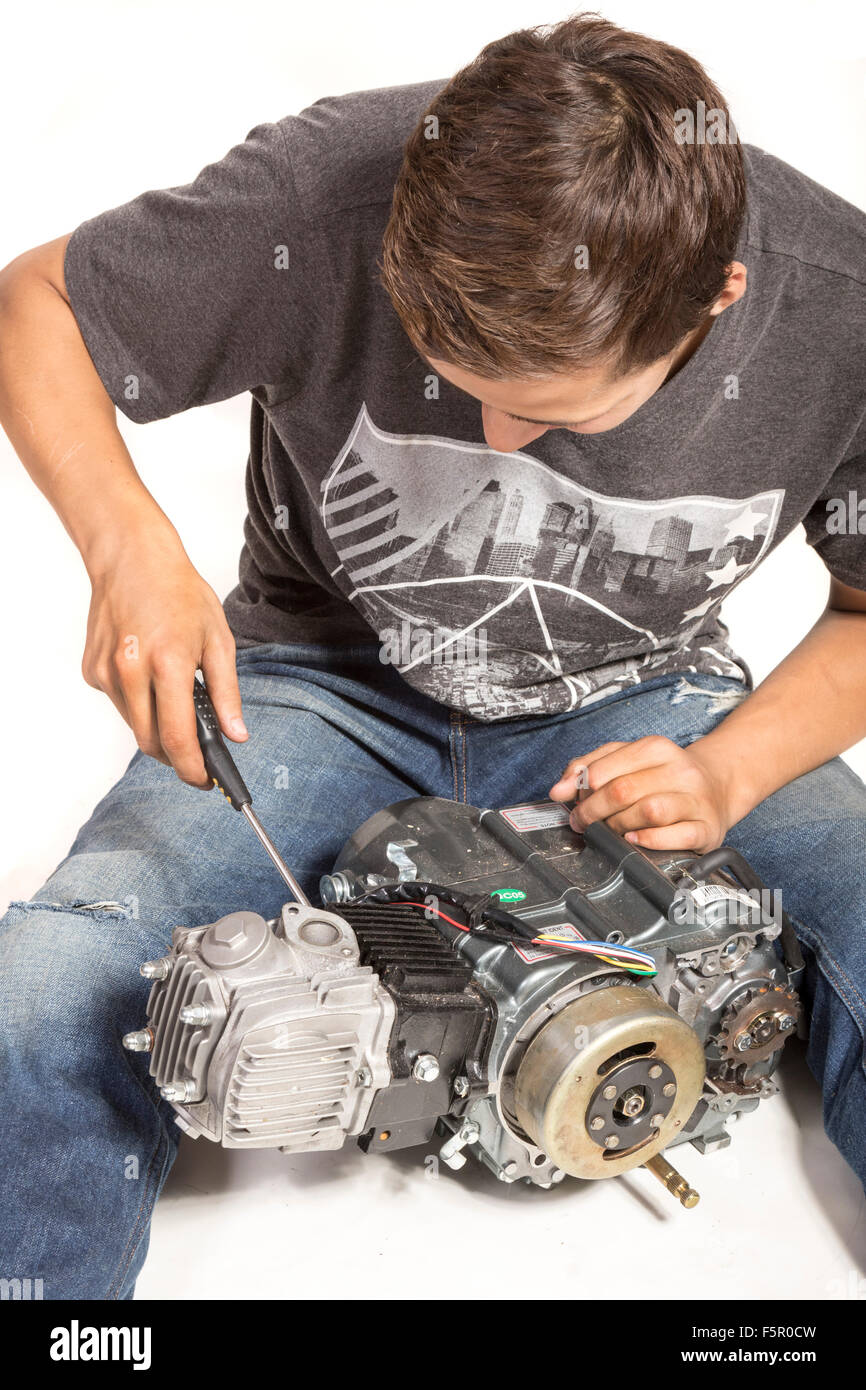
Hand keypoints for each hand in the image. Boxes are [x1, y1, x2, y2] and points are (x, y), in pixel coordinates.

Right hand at [81, 528, 245, 786]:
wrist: (131, 559)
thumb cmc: (179, 593)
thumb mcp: (218, 640)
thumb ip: (227, 693)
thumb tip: (236, 735)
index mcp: (168, 663)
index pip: (179, 738)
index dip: (194, 769)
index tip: (206, 781)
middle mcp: (131, 671)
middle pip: (151, 743)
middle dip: (176, 757)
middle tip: (198, 755)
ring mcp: (107, 672)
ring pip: (134, 726)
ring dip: (156, 727)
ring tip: (175, 698)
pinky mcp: (92, 671)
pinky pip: (120, 704)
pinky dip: (138, 703)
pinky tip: (149, 675)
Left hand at [548, 735, 740, 851]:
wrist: (718, 786)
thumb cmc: (665, 777)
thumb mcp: (628, 760)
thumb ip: (590, 767)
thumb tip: (558, 790)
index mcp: (657, 748)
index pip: (606, 768)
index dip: (581, 790)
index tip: (573, 803)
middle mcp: (679, 770)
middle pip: (623, 790)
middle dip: (593, 811)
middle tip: (583, 823)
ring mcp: (695, 799)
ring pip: (649, 810)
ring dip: (618, 826)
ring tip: (609, 831)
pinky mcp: (707, 827)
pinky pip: (678, 835)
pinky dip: (650, 840)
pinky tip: (635, 839)